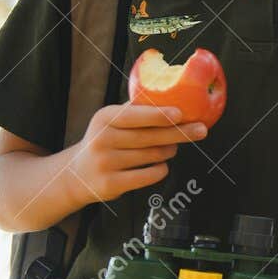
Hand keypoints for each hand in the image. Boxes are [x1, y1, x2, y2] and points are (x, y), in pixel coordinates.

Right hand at [68, 102, 206, 202]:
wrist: (77, 174)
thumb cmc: (104, 141)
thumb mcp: (111, 121)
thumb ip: (136, 109)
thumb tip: (173, 95)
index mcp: (104, 118)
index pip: (135, 115)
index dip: (158, 115)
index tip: (180, 113)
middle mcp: (102, 139)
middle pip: (150, 136)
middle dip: (179, 133)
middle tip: (200, 130)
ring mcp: (105, 163)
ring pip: (153, 156)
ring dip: (169, 151)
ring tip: (171, 147)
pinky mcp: (111, 184)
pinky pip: (150, 175)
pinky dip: (161, 169)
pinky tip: (159, 164)